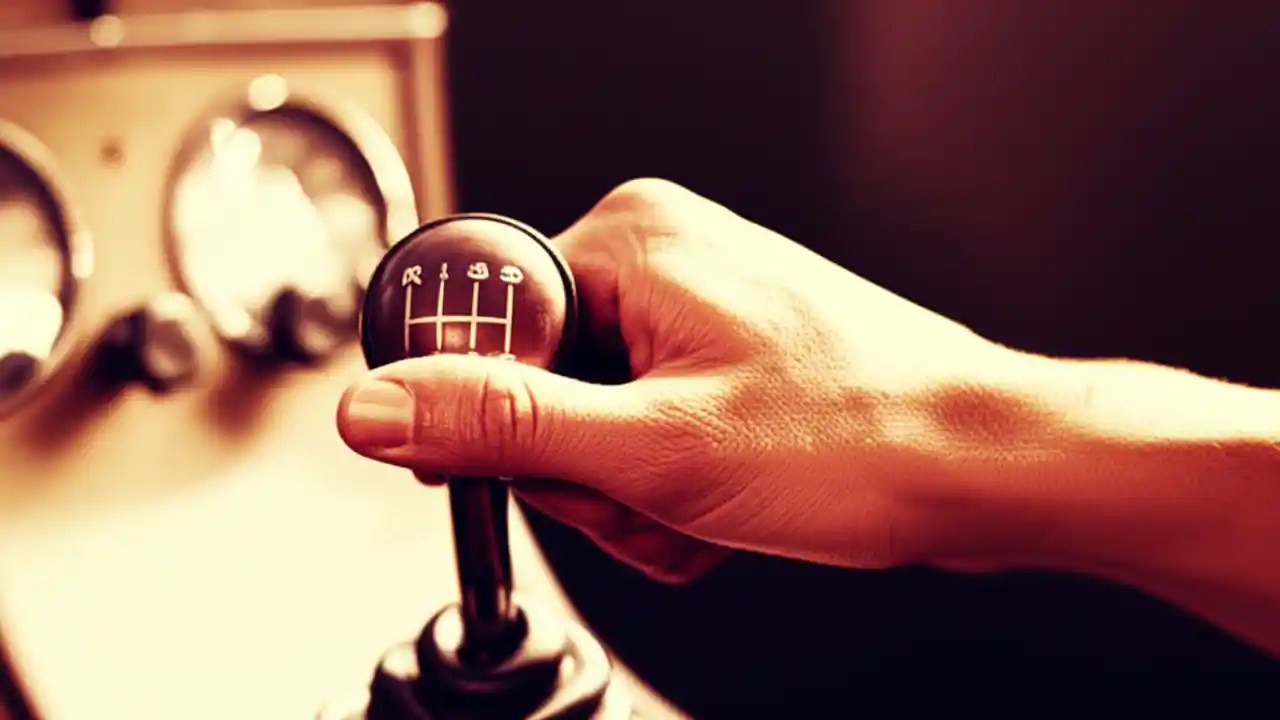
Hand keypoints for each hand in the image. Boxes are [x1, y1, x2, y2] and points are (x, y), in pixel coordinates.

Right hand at [337, 178, 1016, 581]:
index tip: (560, 469)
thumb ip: (502, 425)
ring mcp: (694, 309)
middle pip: (538, 389)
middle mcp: (660, 259)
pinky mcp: (720, 356)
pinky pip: (644, 430)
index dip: (504, 423)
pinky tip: (723, 501)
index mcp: (629, 241)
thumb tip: (381, 404)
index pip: (487, 334)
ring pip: (592, 425)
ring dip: (634, 490)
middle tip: (658, 489)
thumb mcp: (653, 447)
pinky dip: (668, 485)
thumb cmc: (858, 437)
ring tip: (705, 500)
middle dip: (588, 470)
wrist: (979, 465)